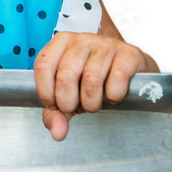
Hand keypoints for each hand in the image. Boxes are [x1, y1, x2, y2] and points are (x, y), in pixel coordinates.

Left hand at [33, 31, 156, 140]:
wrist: (128, 71)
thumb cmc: (94, 79)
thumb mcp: (70, 95)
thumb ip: (57, 114)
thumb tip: (57, 132)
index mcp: (62, 43)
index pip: (43, 65)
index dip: (47, 92)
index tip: (55, 104)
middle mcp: (82, 40)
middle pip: (66, 75)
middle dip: (69, 102)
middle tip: (78, 107)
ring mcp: (106, 44)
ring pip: (91, 79)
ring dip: (92, 102)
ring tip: (95, 102)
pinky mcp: (128, 53)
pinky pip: (117, 76)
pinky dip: (114, 94)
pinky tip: (113, 95)